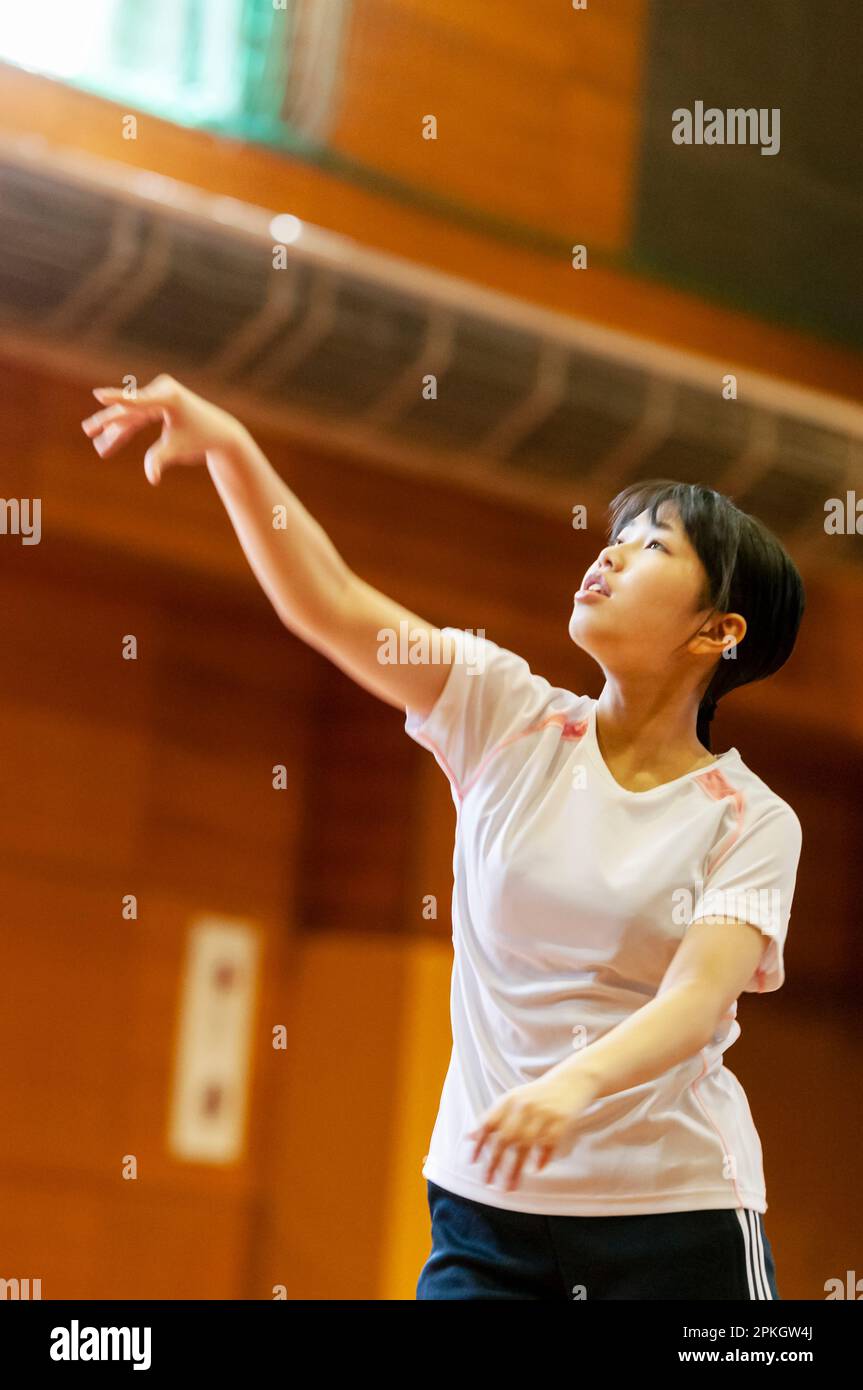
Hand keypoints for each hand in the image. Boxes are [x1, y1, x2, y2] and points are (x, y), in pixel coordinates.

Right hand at [81, 374, 246, 484]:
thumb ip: (160, 459)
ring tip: (94, 440)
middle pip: (128, 409)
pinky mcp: (157, 402)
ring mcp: (159, 394)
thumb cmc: (200, 439)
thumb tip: (152, 479)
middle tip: (87, 431)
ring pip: (130, 414)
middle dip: (108, 423)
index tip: (98, 395)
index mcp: (169, 397)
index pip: (137, 400)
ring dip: (114, 430)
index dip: (116, 399)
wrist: (219, 432)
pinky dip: (126, 429)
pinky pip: (136, 416)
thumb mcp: (178, 449)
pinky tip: (110, 440)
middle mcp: (163, 390)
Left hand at [466, 1068, 598, 1191]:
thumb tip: (469, 1138)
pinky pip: (549, 1143)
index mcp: (509, 1101)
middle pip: (505, 1138)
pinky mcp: (561, 1120)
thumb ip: (492, 1118)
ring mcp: (543, 1113)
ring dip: (516, 1168)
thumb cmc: (537, 1096)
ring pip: (526, 1145)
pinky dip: (542, 1157)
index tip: (473, 1163)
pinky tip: (536, 1169)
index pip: (489, 1123)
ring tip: (509, 1186)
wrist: (571, 1080)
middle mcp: (524, 1106)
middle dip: (495, 1162)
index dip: (479, 1143)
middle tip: (488, 1182)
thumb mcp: (512, 1101)